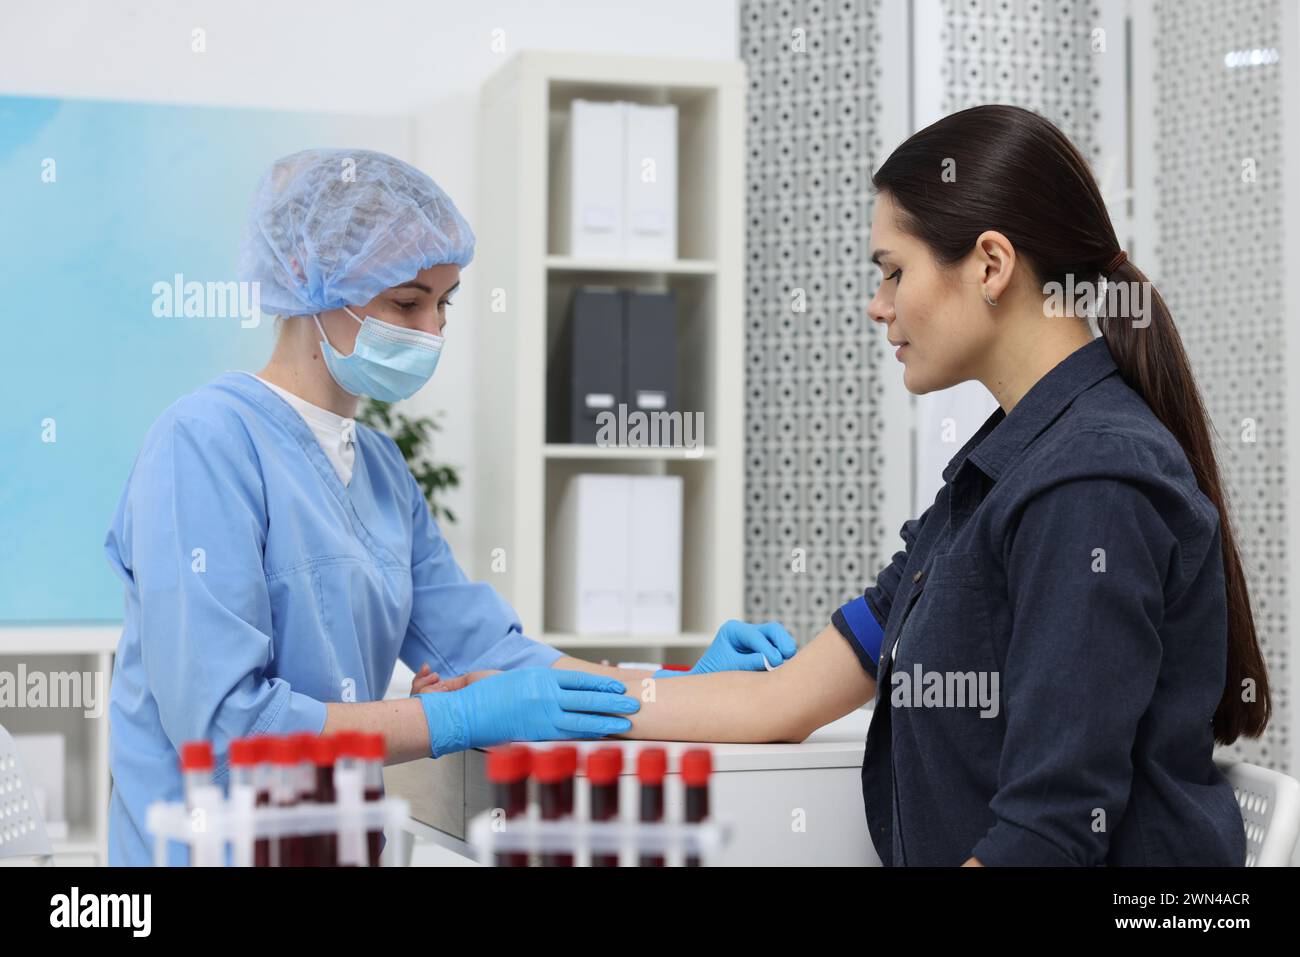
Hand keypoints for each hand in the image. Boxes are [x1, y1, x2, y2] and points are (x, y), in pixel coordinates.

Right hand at [416, 668, 639, 756]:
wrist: (466, 714)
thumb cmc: (484, 695)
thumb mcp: (512, 677)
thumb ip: (535, 682)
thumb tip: (552, 687)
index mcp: (541, 677)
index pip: (580, 680)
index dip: (602, 683)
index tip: (617, 685)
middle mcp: (546, 695)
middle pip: (588, 698)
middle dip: (613, 701)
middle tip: (633, 703)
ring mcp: (543, 715)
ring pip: (583, 718)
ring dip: (607, 720)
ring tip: (626, 722)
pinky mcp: (538, 734)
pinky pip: (569, 734)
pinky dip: (588, 733)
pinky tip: (601, 735)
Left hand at [661, 619, 797, 676]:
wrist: (707, 681)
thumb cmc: (714, 672)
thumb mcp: (729, 667)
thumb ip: (749, 662)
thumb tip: (771, 661)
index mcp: (733, 630)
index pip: (755, 635)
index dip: (768, 648)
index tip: (776, 662)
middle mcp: (746, 632)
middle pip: (772, 630)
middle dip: (783, 641)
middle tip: (790, 654)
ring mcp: (757, 640)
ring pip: (779, 639)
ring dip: (784, 650)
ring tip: (787, 663)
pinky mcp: (764, 650)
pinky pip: (779, 650)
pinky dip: (783, 657)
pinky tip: (784, 668)